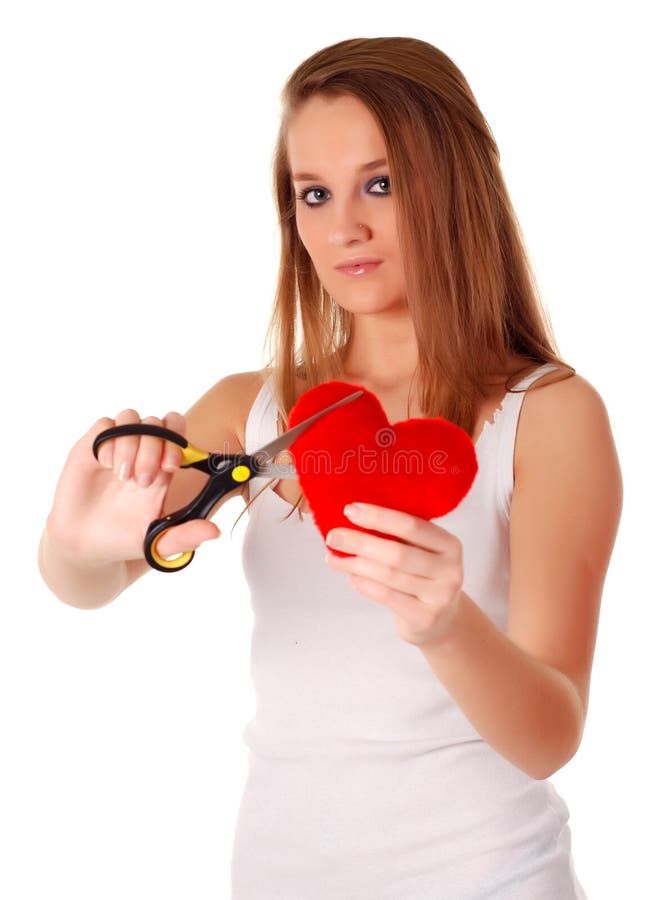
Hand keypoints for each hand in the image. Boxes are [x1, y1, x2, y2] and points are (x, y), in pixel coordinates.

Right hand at [46, 409, 218, 566]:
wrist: (83, 544)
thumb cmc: (122, 538)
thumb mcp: (157, 541)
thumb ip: (186, 536)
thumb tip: (215, 532)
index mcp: (161, 468)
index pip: (177, 432)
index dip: (178, 441)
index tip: (170, 467)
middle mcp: (140, 451)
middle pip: (157, 422)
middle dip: (154, 447)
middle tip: (143, 480)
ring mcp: (116, 447)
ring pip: (131, 418)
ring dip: (131, 443)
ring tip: (123, 476)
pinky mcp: (91, 448)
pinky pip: (104, 425)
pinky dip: (108, 440)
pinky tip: (106, 465)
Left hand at [324, 502, 462, 647]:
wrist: (442, 622)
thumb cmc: (423, 578)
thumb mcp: (422, 553)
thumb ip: (399, 537)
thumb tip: (353, 517)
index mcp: (450, 545)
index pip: (412, 526)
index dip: (379, 517)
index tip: (350, 510)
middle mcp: (450, 569)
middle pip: (397, 552)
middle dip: (360, 542)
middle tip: (333, 536)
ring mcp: (440, 596)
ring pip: (388, 575)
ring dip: (355, 564)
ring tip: (333, 558)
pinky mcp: (425, 617)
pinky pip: (386, 596)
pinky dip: (363, 584)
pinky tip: (350, 576)